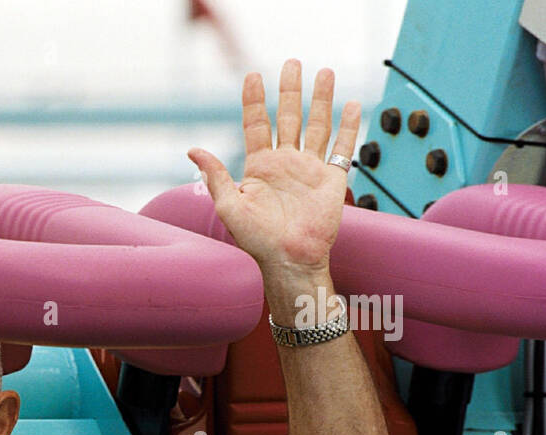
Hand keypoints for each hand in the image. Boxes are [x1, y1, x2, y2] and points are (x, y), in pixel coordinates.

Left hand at [187, 59, 358, 274]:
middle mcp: (285, 163)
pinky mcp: (332, 179)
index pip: (256, 125)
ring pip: (317, 125)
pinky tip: (352, 105)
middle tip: (292, 63)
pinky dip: (349, 126)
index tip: (252, 75)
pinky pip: (342, 147)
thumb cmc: (256, 240)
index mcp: (259, 167)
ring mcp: (309, 169)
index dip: (254, 100)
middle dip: (290, 90)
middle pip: (289, 117)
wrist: (289, 260)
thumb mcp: (229, 206)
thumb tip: (193, 150)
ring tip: (324, 72)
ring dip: (321, 99)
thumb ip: (215, 175)